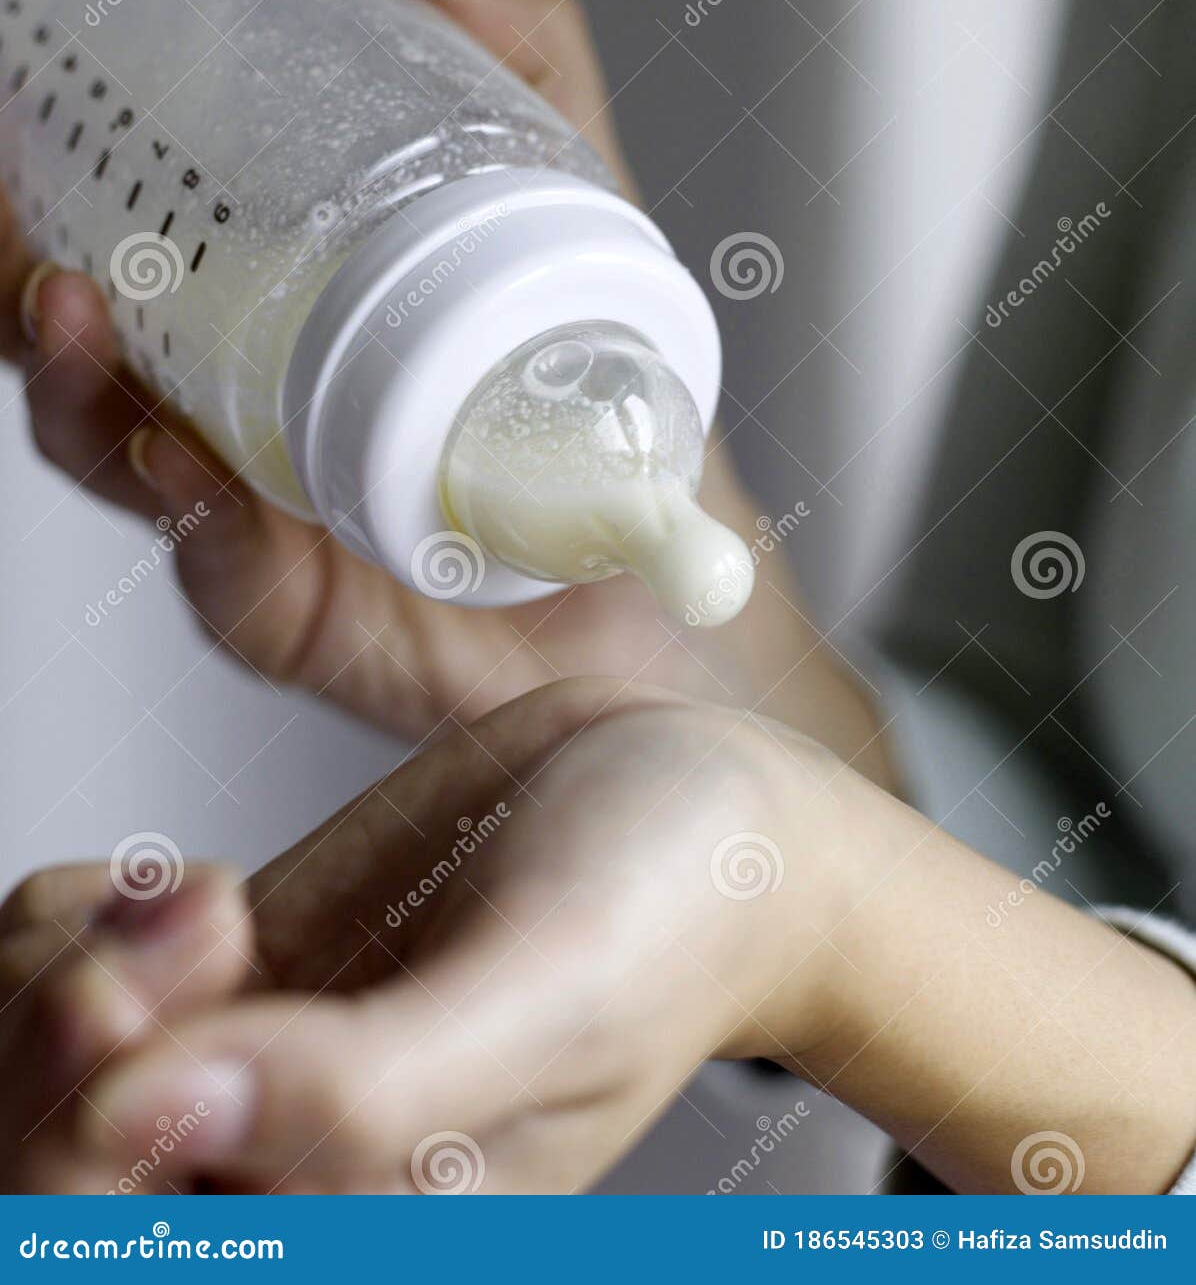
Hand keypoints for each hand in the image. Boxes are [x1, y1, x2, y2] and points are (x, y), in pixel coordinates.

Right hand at [0, 0, 879, 762]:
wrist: (670, 566)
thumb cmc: (601, 401)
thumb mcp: (575, 201)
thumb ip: (516, 65)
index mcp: (276, 334)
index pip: (123, 271)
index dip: (41, 205)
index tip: (15, 121)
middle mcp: (249, 430)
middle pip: (89, 368)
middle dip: (21, 299)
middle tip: (15, 222)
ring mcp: (274, 529)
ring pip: (129, 473)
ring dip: (82, 398)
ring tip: (79, 319)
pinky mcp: (326, 624)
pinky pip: (235, 594)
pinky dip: (204, 534)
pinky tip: (191, 478)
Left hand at [8, 677, 1193, 1193]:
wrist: (705, 804)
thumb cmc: (673, 912)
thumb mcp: (552, 1004)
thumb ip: (368, 1090)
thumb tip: (150, 1116)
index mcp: (368, 1230)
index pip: (122, 1235)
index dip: (66, 1129)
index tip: (120, 996)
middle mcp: (291, 1170)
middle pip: (49, 1148)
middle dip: (61, 1031)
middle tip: (182, 923)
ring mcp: (258, 1061)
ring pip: (47, 1053)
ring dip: (70, 963)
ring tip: (205, 896)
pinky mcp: (255, 966)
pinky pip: (90, 969)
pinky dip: (84, 916)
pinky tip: (180, 887)